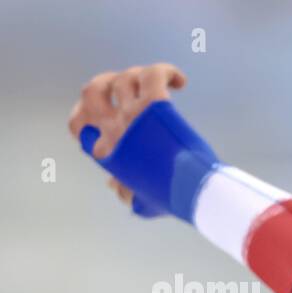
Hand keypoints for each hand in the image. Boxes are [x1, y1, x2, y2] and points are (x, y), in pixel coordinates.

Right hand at [67, 63, 186, 206]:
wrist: (192, 190)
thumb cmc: (170, 198)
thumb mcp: (140, 200)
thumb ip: (124, 191)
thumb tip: (113, 184)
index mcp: (105, 151)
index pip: (78, 124)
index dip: (85, 115)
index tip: (103, 117)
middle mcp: (113, 128)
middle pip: (92, 89)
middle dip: (104, 85)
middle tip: (125, 91)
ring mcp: (133, 113)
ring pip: (124, 77)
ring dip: (139, 77)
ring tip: (157, 86)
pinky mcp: (155, 104)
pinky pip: (153, 73)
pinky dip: (166, 71)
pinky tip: (181, 82)